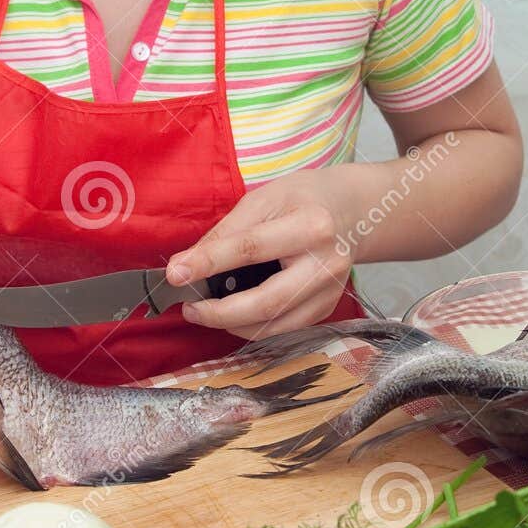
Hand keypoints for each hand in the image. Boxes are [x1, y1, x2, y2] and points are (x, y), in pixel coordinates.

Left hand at [165, 168, 355, 339]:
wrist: (352, 212)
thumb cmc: (303, 199)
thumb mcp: (264, 199)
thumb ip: (226, 232)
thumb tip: (187, 264)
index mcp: (311, 225)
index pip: (250, 248)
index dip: (209, 262)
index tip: (175, 273)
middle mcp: (326, 263)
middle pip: (266, 301)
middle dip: (219, 312)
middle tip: (189, 308)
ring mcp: (330, 291)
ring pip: (273, 324)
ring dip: (231, 324)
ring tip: (205, 311)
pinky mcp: (327, 308)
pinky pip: (283, 328)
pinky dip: (252, 326)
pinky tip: (234, 315)